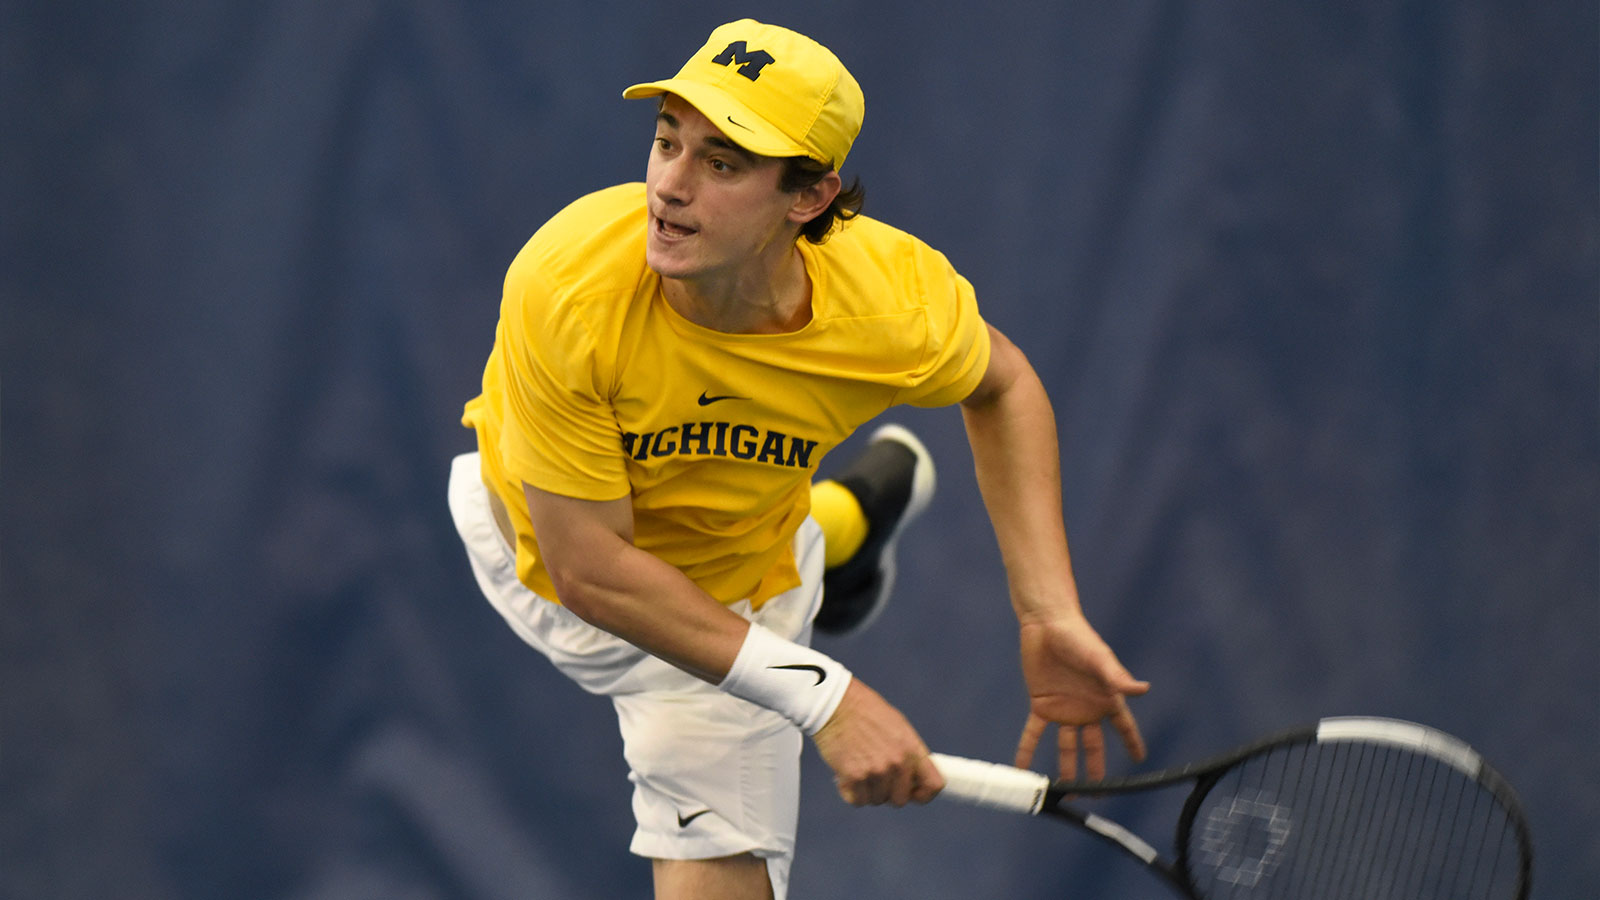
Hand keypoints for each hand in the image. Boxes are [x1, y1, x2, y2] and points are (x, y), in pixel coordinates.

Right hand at [812, 680, 944, 806]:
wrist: (834, 703)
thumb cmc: (864, 713)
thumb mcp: (897, 727)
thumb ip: (908, 754)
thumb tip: (913, 780)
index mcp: (911, 748)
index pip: (933, 785)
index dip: (923, 794)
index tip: (912, 793)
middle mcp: (897, 762)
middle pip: (900, 800)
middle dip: (887, 792)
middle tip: (874, 776)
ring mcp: (876, 770)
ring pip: (876, 800)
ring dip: (866, 790)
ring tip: (857, 767)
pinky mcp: (854, 776)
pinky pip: (857, 800)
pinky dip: (850, 792)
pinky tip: (845, 774)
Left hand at [1014, 616, 1148, 780]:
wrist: (1046, 624)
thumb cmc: (1078, 637)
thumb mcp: (1099, 658)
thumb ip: (1116, 677)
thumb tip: (1143, 690)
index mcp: (1105, 698)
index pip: (1123, 727)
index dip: (1132, 743)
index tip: (1139, 761)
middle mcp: (1086, 709)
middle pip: (1093, 747)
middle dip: (1095, 771)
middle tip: (1097, 794)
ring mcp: (1063, 709)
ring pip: (1066, 747)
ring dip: (1065, 768)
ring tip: (1065, 791)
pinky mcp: (1041, 704)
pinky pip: (1034, 733)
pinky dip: (1027, 749)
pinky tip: (1022, 768)